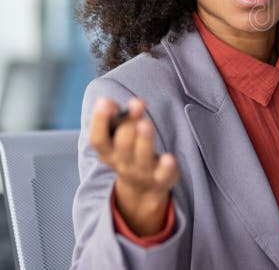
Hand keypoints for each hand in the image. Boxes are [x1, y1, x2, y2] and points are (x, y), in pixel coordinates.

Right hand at [88, 96, 179, 235]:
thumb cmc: (130, 153)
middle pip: (122, 145)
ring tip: (145, 122)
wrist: (143, 189)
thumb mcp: (120, 138)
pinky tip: (169, 157)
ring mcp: (142, 173)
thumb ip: (118, 119)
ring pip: (142, 157)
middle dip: (128, 124)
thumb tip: (116, 102)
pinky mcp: (161, 179)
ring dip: (144, 139)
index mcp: (108, 153)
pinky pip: (163, 175)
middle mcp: (123, 164)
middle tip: (137, 103)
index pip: (98, 139)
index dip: (100, 121)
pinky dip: (166, 167)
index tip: (105, 101)